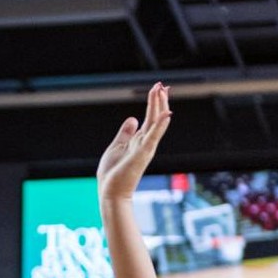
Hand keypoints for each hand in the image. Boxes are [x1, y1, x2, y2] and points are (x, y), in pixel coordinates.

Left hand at [96, 82, 173, 201]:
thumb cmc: (113, 173)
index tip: (157, 88)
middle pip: (155, 117)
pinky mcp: (142, 154)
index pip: (150, 118)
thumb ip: (126, 133)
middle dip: (159, 101)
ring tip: (162, 91)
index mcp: (140, 141)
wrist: (111, 192)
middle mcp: (146, 143)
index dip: (154, 103)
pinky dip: (159, 125)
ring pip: (156, 123)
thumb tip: (132, 118)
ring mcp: (145, 148)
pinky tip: (166, 114)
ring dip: (160, 107)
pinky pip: (153, 137)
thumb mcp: (117, 146)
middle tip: (163, 85)